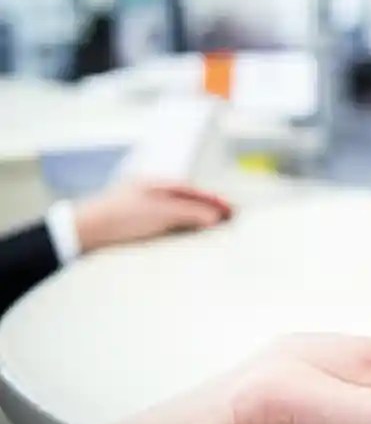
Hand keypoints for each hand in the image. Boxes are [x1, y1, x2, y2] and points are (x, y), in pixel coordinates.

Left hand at [74, 182, 233, 253]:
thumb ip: (191, 212)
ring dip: (196, 221)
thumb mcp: (161, 213)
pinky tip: (184, 239)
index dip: (217, 200)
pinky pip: (166, 224)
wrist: (82, 231)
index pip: (196, 190)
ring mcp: (142, 208)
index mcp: (159, 184)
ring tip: (213, 231)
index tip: (235, 210)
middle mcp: (151, 193)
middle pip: (188, 200)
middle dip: (210, 209)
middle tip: (229, 221)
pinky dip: (181, 229)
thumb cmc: (120, 217)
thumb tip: (215, 217)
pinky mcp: (134, 224)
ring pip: (177, 213)